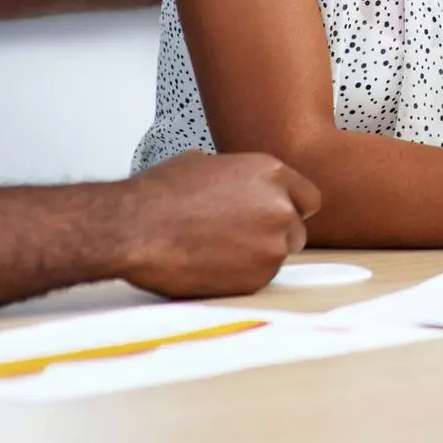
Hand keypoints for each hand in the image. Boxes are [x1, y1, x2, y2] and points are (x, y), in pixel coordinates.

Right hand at [111, 151, 322, 297]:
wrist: (134, 229)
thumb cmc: (160, 194)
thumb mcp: (204, 163)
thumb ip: (237, 176)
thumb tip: (235, 184)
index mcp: (271, 173)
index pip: (308, 198)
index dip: (291, 208)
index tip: (277, 216)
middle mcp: (280, 208)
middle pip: (297, 230)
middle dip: (274, 235)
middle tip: (239, 238)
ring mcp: (271, 246)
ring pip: (277, 257)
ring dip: (255, 256)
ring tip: (216, 250)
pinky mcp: (255, 279)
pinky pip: (258, 279)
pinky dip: (240, 276)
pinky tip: (210, 265)